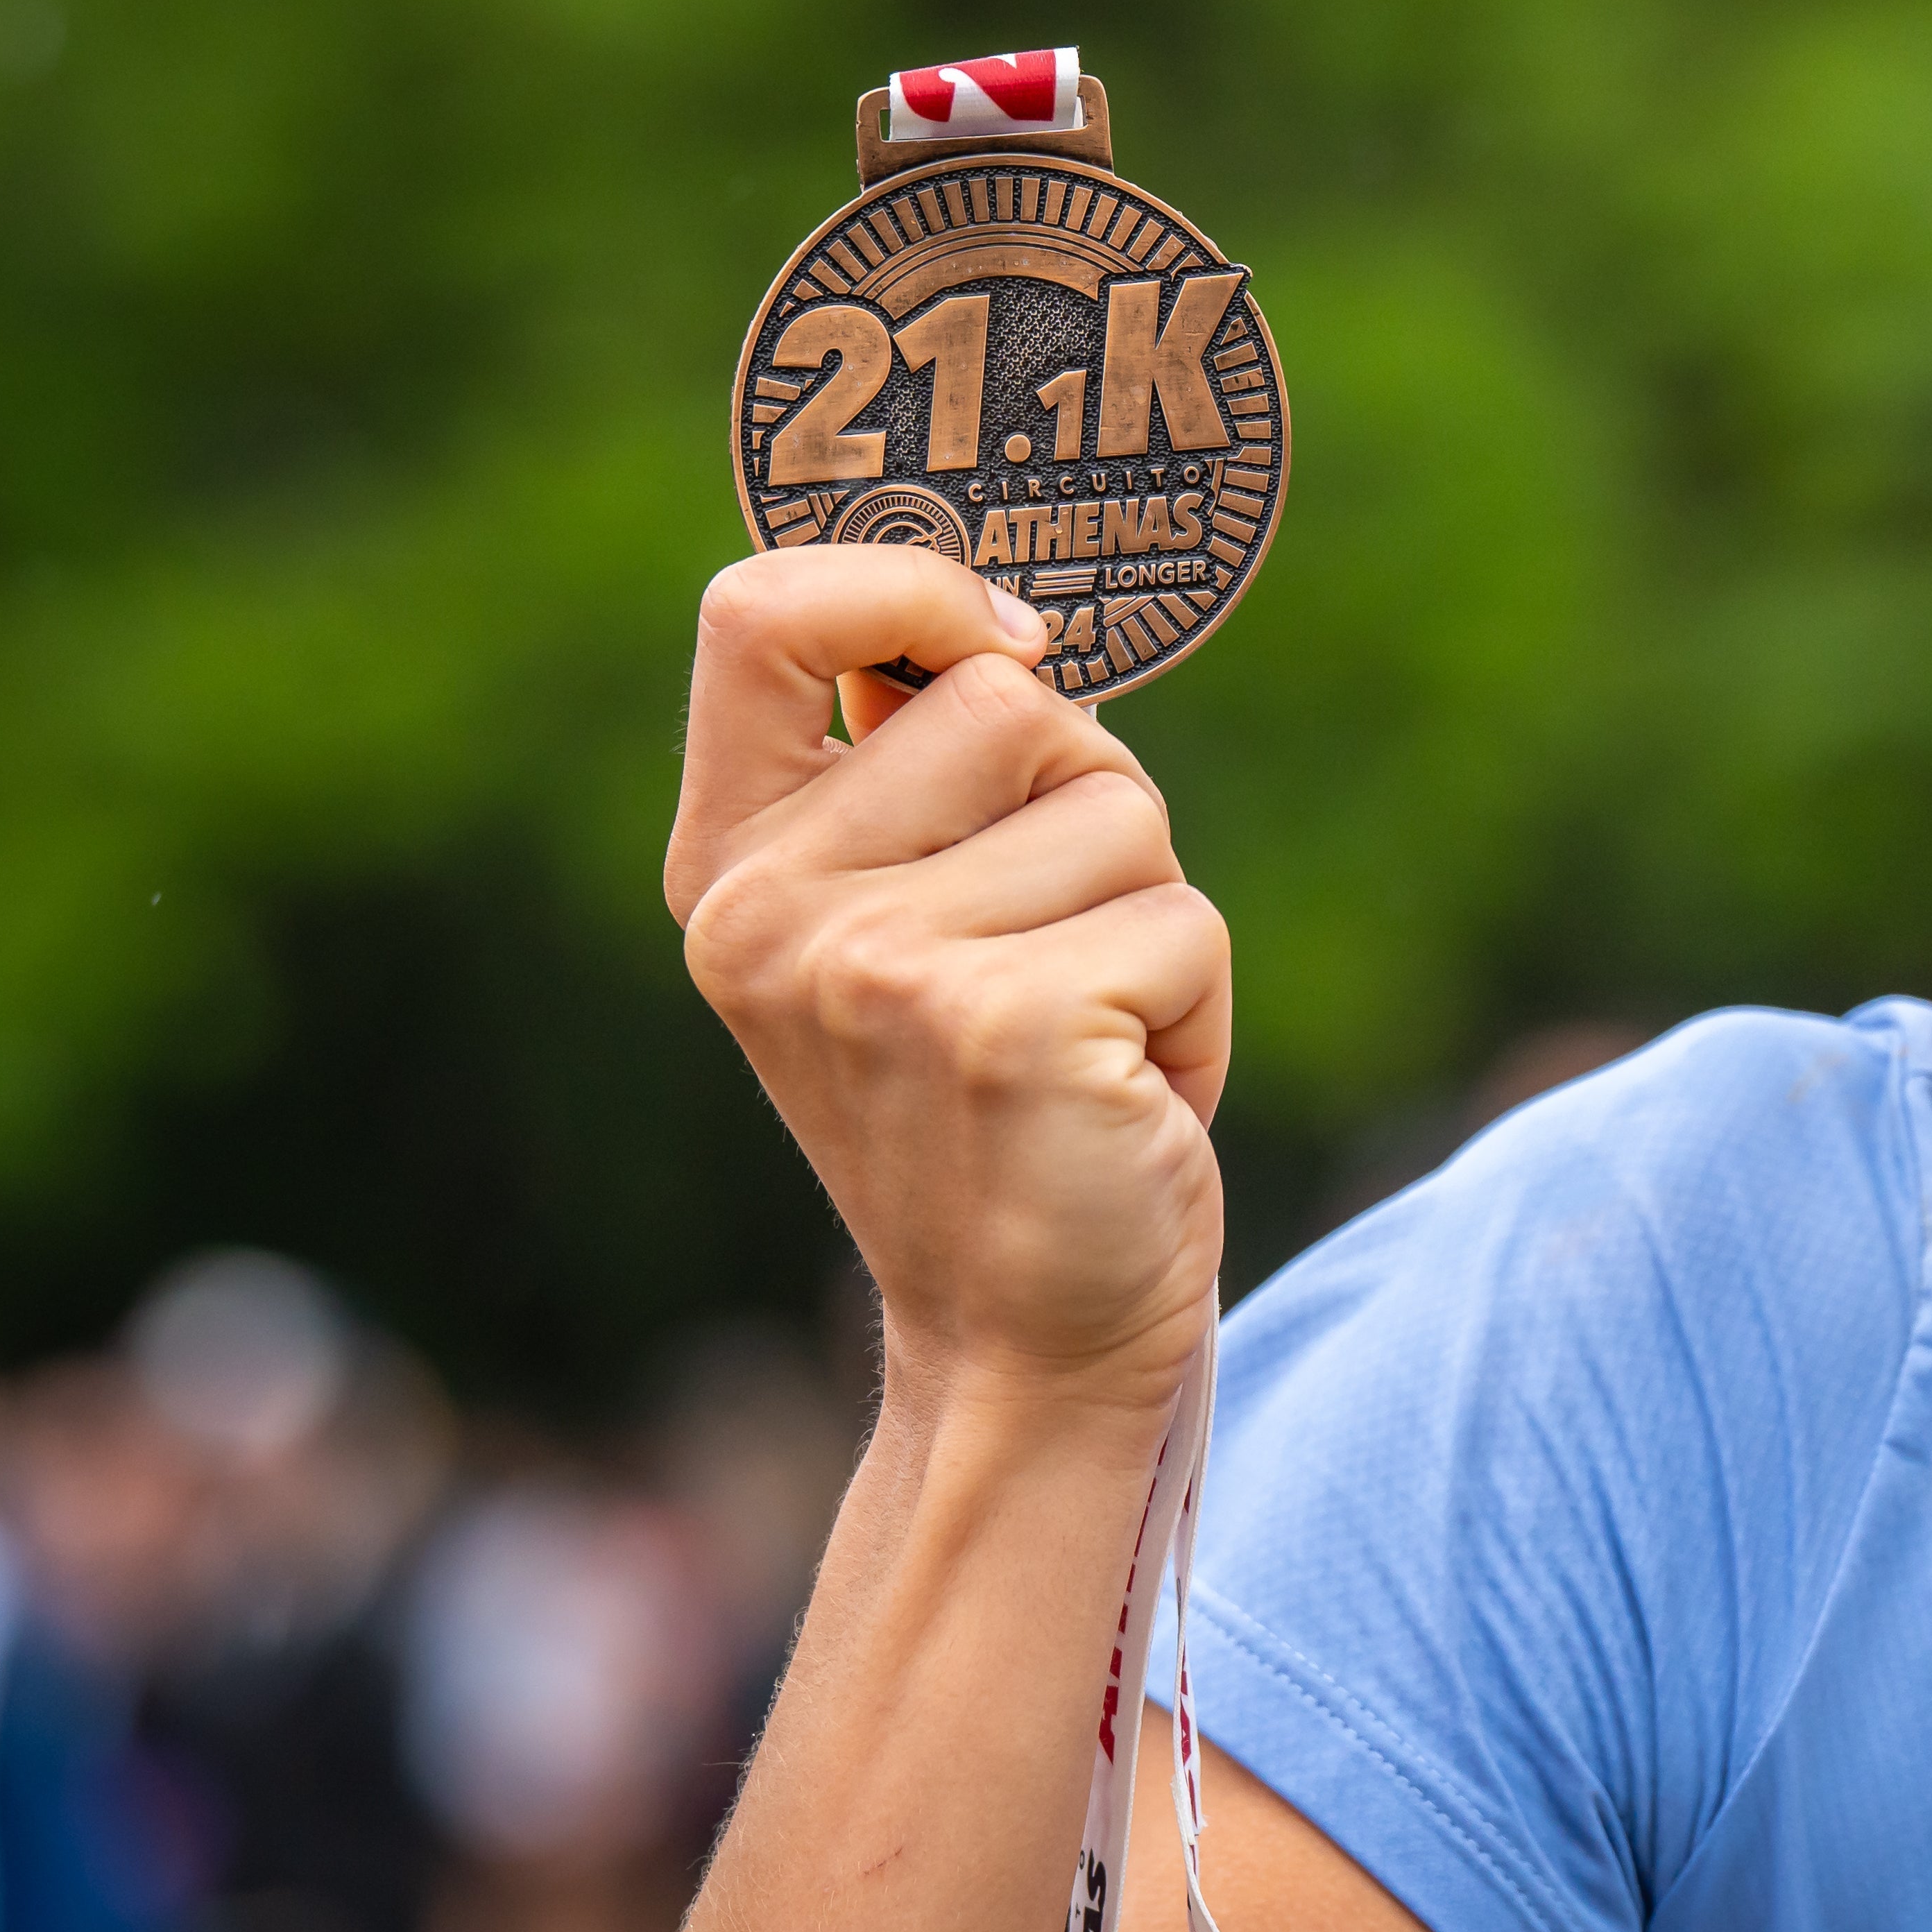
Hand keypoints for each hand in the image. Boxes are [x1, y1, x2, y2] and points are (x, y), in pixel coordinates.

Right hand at [665, 547, 1230, 1409]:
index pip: (758, 613)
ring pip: (1123, 811)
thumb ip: (926, 785)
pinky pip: (1186, 924)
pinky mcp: (1012, 1027)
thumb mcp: (912, 932)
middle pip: (1018, 703)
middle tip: (1063, 959)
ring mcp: (884, 972)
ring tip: (1094, 1045)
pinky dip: (1200, 1008)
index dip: (910, 588)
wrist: (1023, 1343)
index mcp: (732, 868)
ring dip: (1155, 922)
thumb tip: (1008, 629)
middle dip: (1095, 812)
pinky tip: (1131, 1100)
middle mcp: (777, 914)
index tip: (1004, 649)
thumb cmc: (1000, 1115)